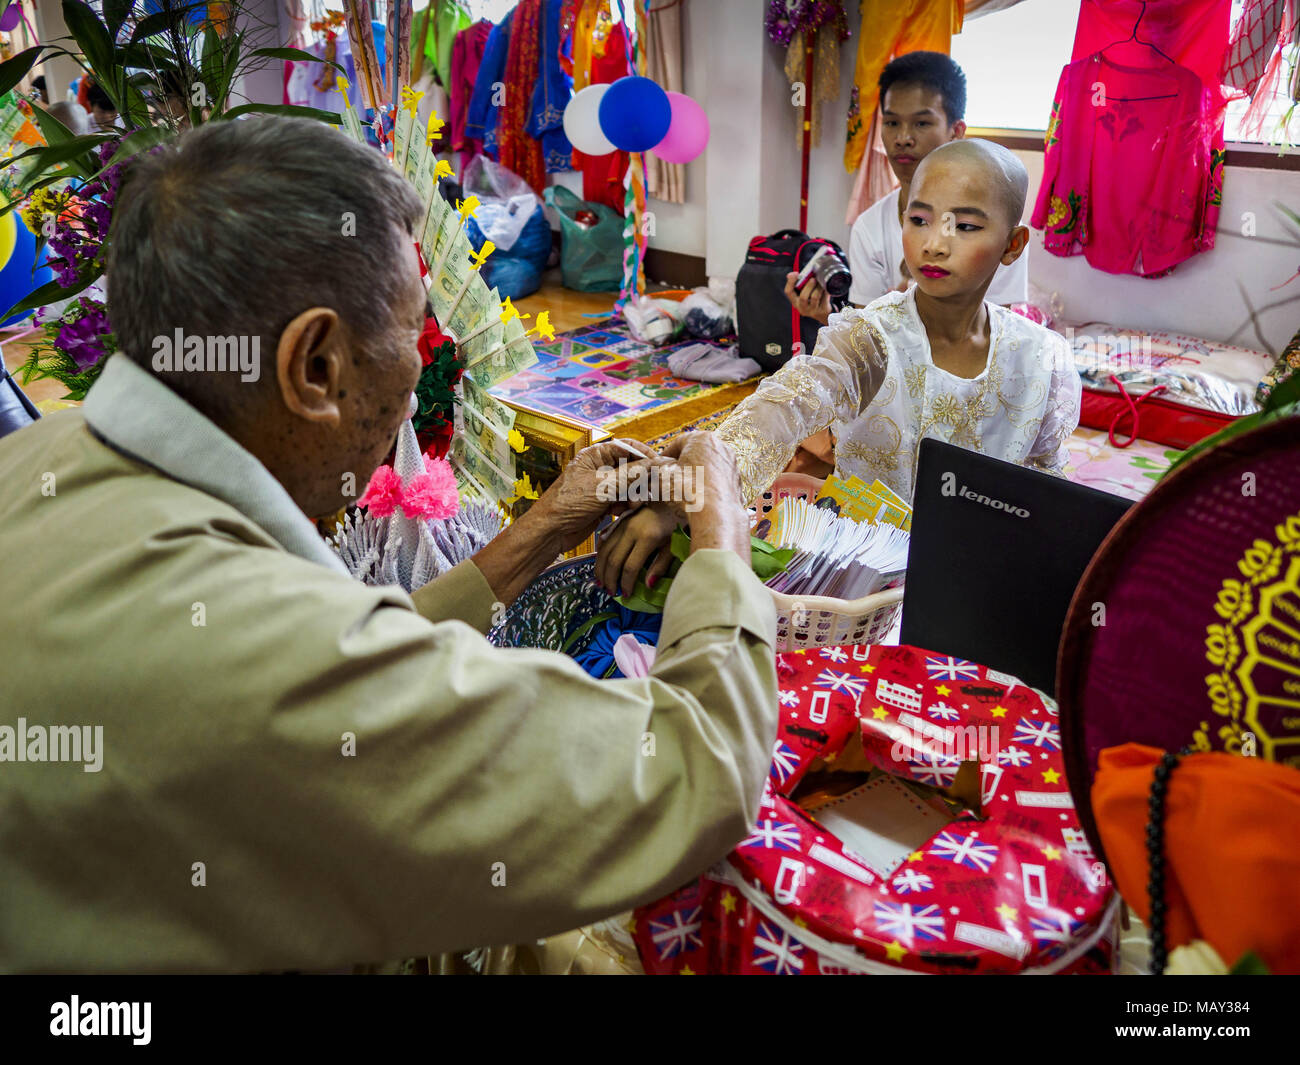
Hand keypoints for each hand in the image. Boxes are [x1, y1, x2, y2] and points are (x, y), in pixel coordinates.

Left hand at [529, 438, 663, 553]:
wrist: (551, 532)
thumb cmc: (568, 504)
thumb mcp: (604, 487)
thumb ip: (632, 475)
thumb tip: (657, 463)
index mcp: (595, 455)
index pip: (627, 447)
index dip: (646, 455)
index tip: (661, 466)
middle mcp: (599, 468)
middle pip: (631, 467)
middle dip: (641, 480)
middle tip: (649, 491)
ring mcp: (601, 486)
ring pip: (629, 486)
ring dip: (635, 495)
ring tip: (634, 505)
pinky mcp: (602, 503)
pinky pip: (623, 500)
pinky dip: (627, 505)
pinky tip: (623, 512)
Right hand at [595, 503, 678, 597]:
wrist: (669, 500)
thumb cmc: (674, 524)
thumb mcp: (672, 546)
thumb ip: (661, 566)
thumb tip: (648, 585)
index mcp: (647, 537)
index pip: (630, 567)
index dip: (626, 583)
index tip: (626, 594)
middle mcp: (631, 529)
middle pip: (613, 560)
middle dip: (610, 580)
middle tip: (612, 593)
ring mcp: (622, 524)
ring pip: (604, 551)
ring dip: (601, 570)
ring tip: (602, 584)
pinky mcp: (618, 522)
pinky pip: (603, 541)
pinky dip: (599, 555)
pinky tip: (600, 567)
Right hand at [658, 432, 751, 562]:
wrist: (715, 515)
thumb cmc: (687, 489)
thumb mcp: (663, 474)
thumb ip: (657, 465)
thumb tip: (655, 465)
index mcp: (702, 438)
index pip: (678, 443)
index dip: (665, 455)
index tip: (658, 467)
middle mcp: (721, 447)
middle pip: (695, 454)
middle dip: (682, 465)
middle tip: (669, 478)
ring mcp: (732, 465)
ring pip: (708, 467)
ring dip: (695, 475)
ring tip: (683, 490)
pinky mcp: (737, 482)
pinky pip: (717, 481)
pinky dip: (708, 487)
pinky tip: (698, 498)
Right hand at [784, 270, 830, 326]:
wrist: (822, 313)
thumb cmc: (811, 298)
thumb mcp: (804, 292)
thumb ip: (800, 283)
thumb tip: (794, 274)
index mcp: (795, 301)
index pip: (788, 292)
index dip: (791, 282)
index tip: (796, 273)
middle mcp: (802, 307)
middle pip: (803, 297)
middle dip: (808, 286)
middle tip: (813, 279)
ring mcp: (812, 310)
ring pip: (815, 297)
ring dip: (818, 287)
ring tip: (822, 282)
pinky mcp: (822, 310)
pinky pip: (825, 298)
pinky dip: (825, 291)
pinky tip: (826, 287)